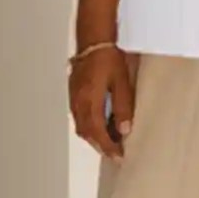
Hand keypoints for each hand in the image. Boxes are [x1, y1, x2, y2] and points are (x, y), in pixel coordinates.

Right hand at [68, 46, 135, 161]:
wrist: (93, 41)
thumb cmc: (108, 58)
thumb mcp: (121, 82)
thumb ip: (122, 107)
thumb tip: (124, 130)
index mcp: (89, 102)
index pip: (98, 133)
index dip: (109, 147)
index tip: (119, 156)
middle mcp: (78, 103)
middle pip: (87, 133)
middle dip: (101, 146)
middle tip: (115, 153)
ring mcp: (74, 99)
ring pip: (82, 127)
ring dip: (95, 137)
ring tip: (111, 141)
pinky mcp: (74, 94)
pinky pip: (80, 117)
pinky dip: (90, 126)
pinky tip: (101, 124)